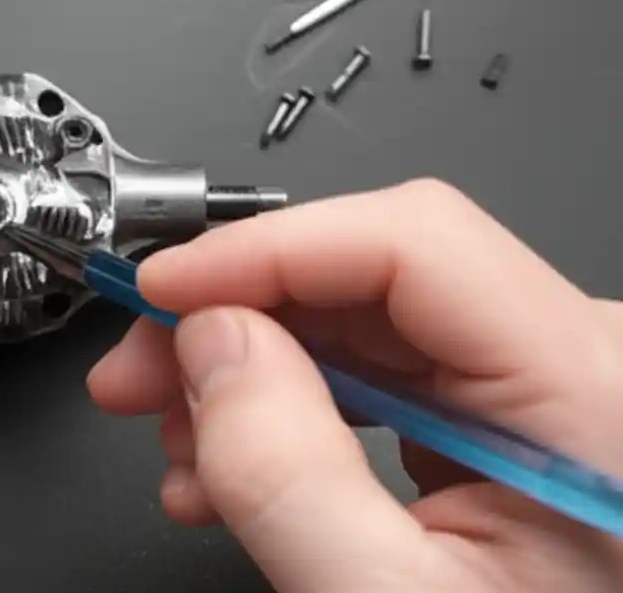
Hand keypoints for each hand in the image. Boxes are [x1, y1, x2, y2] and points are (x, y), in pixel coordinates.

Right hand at [89, 179, 622, 590]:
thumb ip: (288, 475)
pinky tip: (231, 467)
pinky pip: (372, 374)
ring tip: (181, 447)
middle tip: (140, 371)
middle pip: (369, 275)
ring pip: (355, 321)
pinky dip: (285, 409)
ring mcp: (539, 391)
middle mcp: (578, 366)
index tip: (161, 290)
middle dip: (232, 318)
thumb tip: (212, 343)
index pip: (410, 243)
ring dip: (245, 371)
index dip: (265, 250)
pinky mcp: (498, 420)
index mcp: (590, 394)